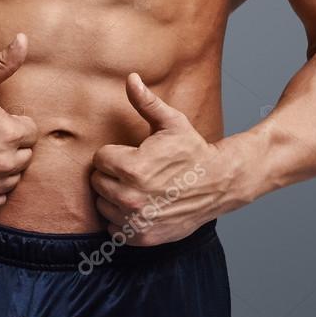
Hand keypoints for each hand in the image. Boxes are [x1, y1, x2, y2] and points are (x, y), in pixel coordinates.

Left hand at [90, 73, 245, 245]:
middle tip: (133, 169)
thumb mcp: (171, 122)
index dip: (113, 153)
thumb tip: (130, 78)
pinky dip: (121, 219)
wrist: (217, 184)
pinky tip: (138, 206)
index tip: (131, 153)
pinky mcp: (142, 238)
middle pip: (98, 182)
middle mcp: (132, 198)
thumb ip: (146, 102)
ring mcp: (137, 221)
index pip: (99, 159)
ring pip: (103, 205)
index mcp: (133, 168)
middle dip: (112, 173)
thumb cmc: (192, 151)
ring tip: (136, 186)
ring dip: (114, 196)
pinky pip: (113, 229)